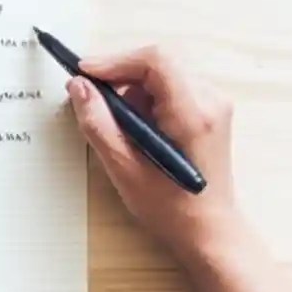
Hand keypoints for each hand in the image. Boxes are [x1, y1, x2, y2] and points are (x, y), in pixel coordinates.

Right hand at [67, 45, 242, 259]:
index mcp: (193, 113)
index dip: (115, 60)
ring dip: (132, 89)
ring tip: (118, 124)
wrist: (209, 230)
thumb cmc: (171, 208)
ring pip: (162, 73)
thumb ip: (98, 123)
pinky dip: (146, 98)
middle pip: (157, 62)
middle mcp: (209, 101)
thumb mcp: (124, 168)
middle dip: (120, 74)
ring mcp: (213, 104)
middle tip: (92, 97)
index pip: (156, 60)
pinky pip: (170, 86)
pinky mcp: (208, 110)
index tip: (85, 74)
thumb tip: (79, 86)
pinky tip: (136, 128)